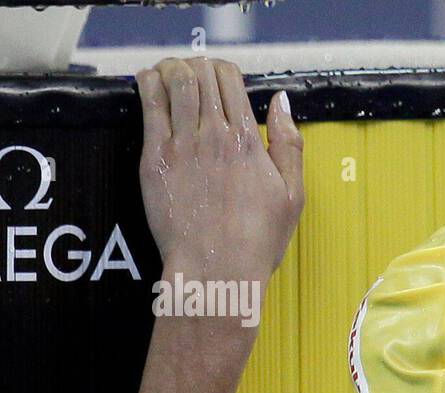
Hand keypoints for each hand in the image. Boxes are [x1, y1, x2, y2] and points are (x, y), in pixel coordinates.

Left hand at [137, 57, 303, 286]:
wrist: (217, 270)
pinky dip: (148, 84)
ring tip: (172, 76)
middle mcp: (215, 136)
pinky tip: (150, 84)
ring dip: (172, 69)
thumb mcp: (293, 195)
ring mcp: (183, 145)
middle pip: (202, 73)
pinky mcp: (156, 159)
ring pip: (174, 80)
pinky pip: (148, 104)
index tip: (222, 82)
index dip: (224, 71)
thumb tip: (282, 103)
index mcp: (248, 142)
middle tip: (195, 79)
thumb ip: (290, 144)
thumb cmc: (256, 241)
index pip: (231, 80)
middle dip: (198, 66)